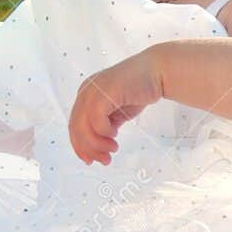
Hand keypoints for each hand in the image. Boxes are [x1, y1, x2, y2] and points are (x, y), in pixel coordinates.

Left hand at [68, 48, 163, 165]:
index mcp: (86, 95)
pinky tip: (115, 133)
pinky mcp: (104, 92)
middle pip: (76, 128)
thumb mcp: (118, 111)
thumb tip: (100, 142)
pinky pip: (96, 119)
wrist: (157, 71)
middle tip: (104, 160)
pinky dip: (103, 131)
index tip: (91, 160)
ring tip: (113, 149)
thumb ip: (107, 123)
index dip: (80, 146)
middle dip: (89, 148)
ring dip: (97, 143)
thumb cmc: (140, 89)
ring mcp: (93, 90)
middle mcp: (86, 91)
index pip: (75, 125)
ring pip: (84, 126)